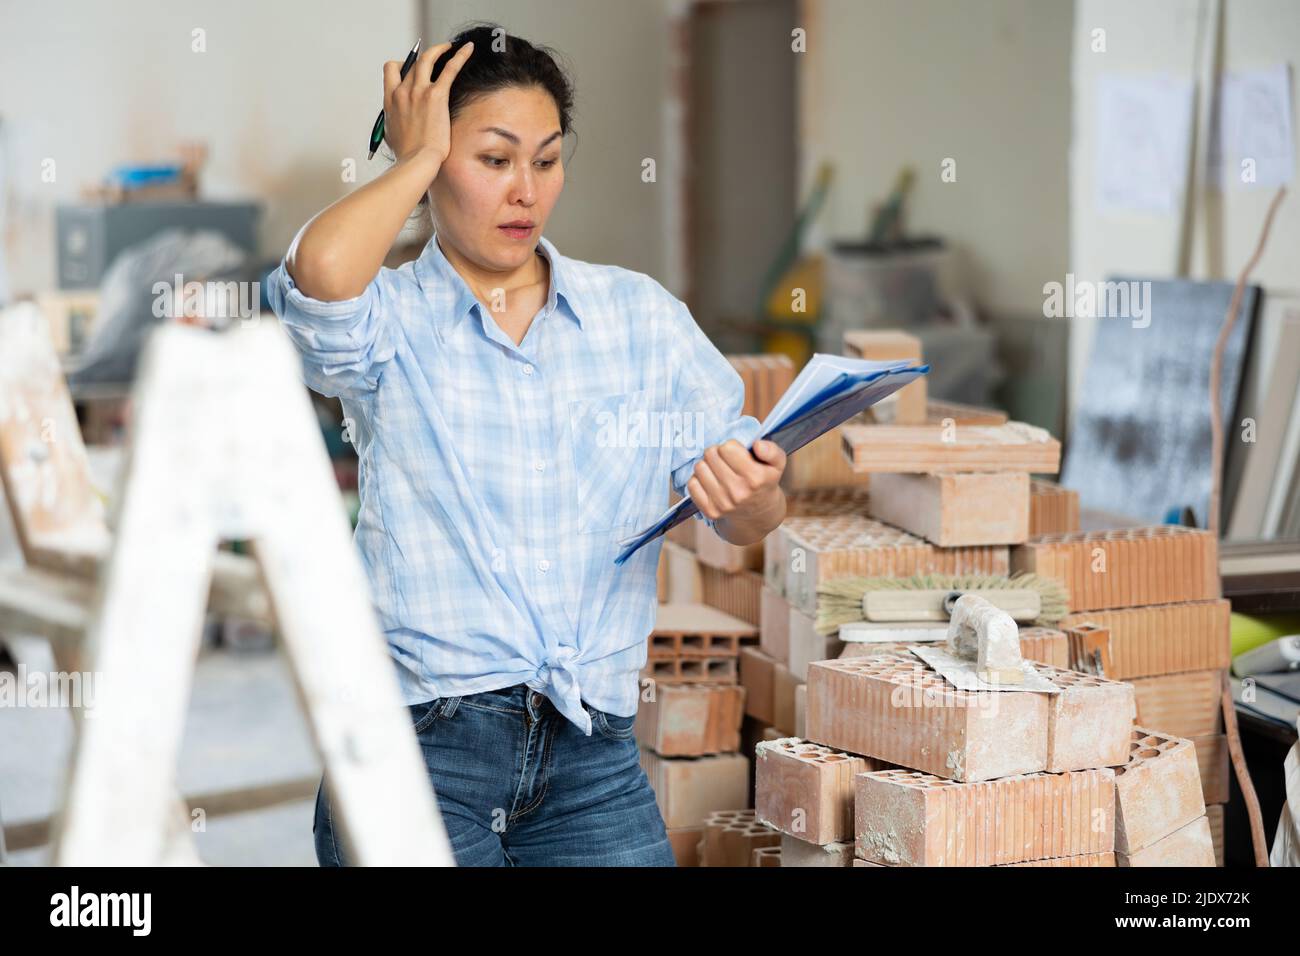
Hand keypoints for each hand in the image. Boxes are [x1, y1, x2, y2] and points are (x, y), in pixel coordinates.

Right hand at [382, 40, 473, 163]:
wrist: (416, 161)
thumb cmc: (407, 154)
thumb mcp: (392, 135)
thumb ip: (394, 121)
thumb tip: (397, 121)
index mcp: (390, 100)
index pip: (391, 70)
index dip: (403, 65)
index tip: (412, 68)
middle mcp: (402, 91)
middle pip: (412, 63)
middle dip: (423, 58)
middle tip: (435, 57)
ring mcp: (418, 91)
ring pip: (427, 59)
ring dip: (439, 49)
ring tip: (448, 47)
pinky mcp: (436, 95)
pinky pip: (449, 68)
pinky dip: (459, 55)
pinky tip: (467, 49)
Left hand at [686, 439, 786, 522]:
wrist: (758, 514)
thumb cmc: (765, 482)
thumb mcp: (777, 464)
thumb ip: (772, 451)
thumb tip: (757, 445)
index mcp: (756, 478)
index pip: (728, 447)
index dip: (731, 446)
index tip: (737, 453)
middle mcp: (738, 492)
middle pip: (711, 454)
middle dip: (718, 453)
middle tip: (725, 460)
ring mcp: (723, 503)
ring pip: (699, 467)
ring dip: (707, 465)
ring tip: (718, 470)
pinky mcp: (710, 511)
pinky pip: (692, 484)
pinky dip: (699, 479)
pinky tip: (711, 481)